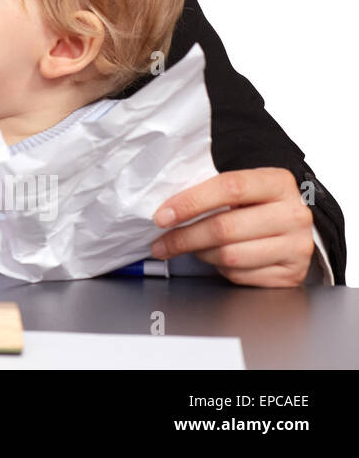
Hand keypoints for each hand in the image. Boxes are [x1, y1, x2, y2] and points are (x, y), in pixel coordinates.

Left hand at [149, 167, 316, 286]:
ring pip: (229, 255)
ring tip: (190, 247)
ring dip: (200, 254)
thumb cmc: (258, 203)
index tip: (162, 216)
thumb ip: (211, 192)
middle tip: (161, 243)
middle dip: (184, 237)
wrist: (294, 223)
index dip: (190, 202)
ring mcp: (297, 246)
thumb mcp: (243, 187)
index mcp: (278, 182)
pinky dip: (220, 268)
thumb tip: (166, 211)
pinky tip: (217, 257)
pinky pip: (241, 275)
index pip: (229, 188)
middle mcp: (293, 214)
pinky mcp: (292, 274)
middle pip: (225, 228)